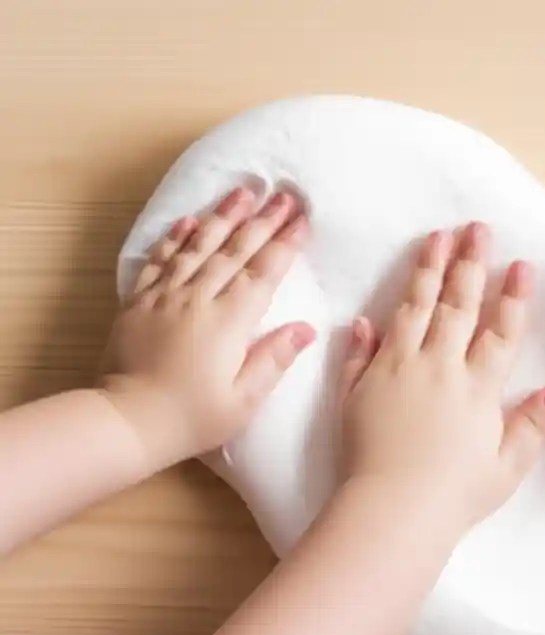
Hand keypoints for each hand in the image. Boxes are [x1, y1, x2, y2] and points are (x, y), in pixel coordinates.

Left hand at [101, 186, 312, 469]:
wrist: (127, 421)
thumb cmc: (193, 417)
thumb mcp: (245, 400)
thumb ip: (274, 359)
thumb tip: (305, 327)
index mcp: (229, 322)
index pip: (264, 273)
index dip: (285, 243)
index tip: (302, 219)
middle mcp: (198, 300)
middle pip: (235, 251)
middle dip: (262, 221)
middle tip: (283, 195)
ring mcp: (165, 297)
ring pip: (198, 246)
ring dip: (222, 217)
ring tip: (242, 192)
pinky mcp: (140, 302)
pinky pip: (159, 261)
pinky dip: (174, 238)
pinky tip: (188, 221)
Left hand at [337, 222, 544, 530]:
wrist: (392, 510)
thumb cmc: (456, 495)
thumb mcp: (508, 466)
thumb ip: (532, 425)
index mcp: (478, 387)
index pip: (501, 331)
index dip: (513, 297)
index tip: (521, 263)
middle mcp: (438, 369)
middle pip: (457, 306)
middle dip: (469, 264)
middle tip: (476, 229)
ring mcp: (396, 373)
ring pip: (413, 311)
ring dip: (425, 273)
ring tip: (434, 239)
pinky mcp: (360, 389)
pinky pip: (364, 353)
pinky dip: (368, 332)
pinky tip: (367, 315)